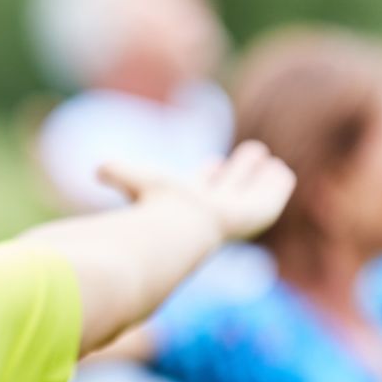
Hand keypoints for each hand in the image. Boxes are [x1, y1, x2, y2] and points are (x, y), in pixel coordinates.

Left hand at [97, 140, 295, 241]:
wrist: (178, 228)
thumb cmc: (155, 207)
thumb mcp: (134, 179)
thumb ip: (118, 173)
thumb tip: (97, 168)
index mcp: (186, 203)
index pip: (200, 188)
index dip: (207, 176)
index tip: (213, 164)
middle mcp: (212, 209)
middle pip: (228, 188)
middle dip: (237, 172)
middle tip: (252, 153)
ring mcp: (235, 214)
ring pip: (250, 194)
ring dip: (258, 178)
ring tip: (273, 163)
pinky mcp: (255, 216)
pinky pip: (270, 199)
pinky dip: (277, 187)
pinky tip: (285, 174)